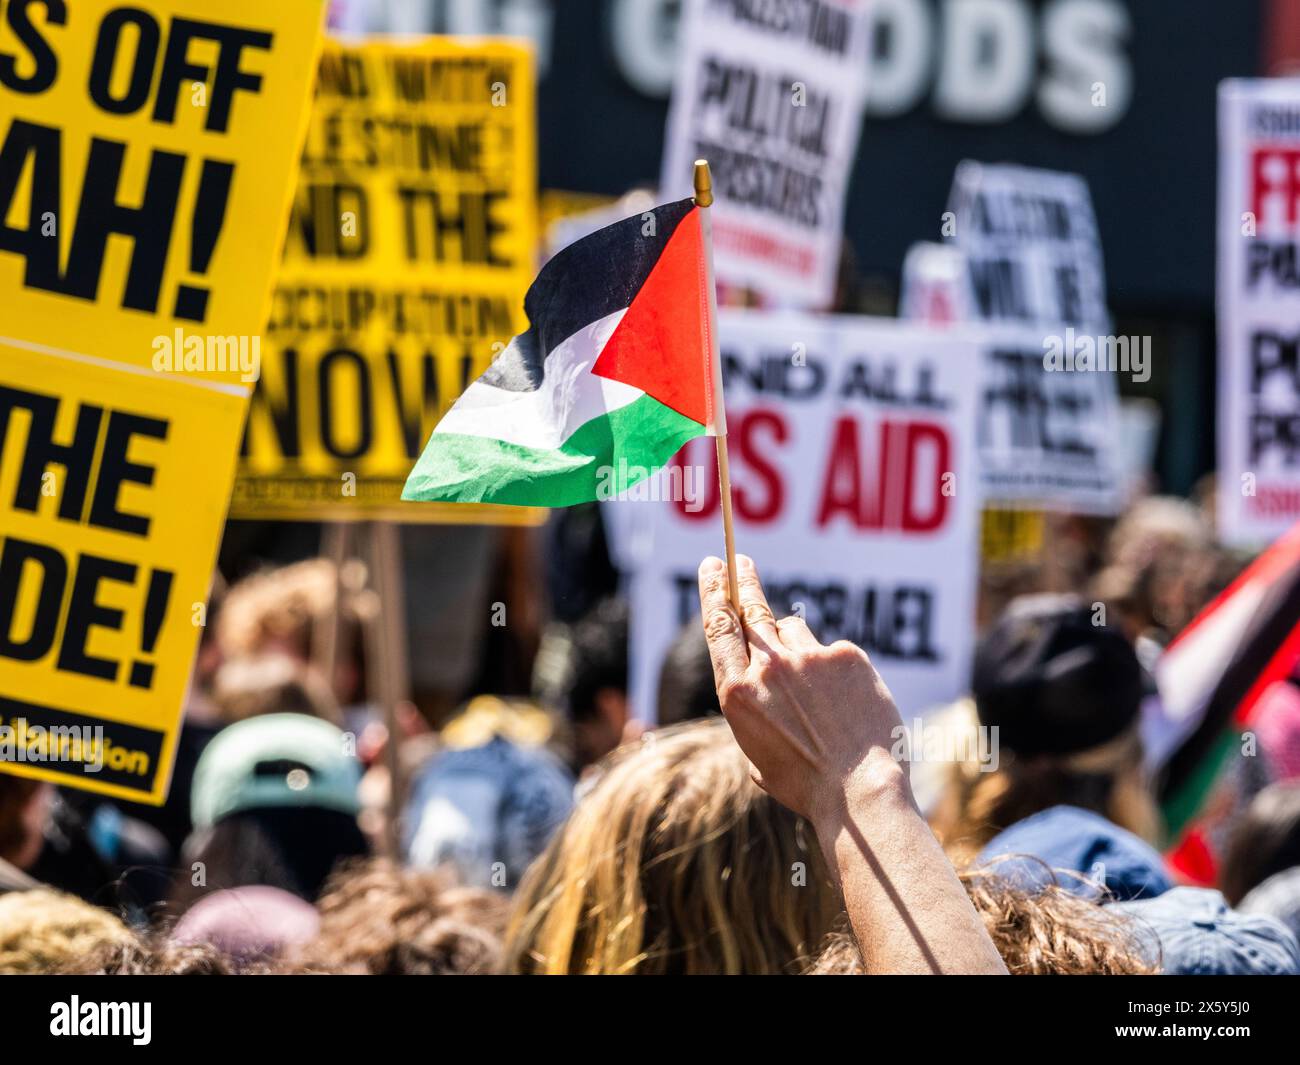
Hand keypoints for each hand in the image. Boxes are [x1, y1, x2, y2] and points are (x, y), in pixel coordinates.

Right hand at [697, 554, 909, 825]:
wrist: (860, 792)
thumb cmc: (807, 785)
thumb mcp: (759, 754)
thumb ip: (756, 710)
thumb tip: (768, 689)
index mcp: (737, 693)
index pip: (719, 626)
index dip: (713, 591)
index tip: (712, 567)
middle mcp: (768, 667)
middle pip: (751, 609)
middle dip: (742, 581)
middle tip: (738, 561)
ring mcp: (809, 657)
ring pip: (797, 632)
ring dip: (801, 652)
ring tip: (821, 697)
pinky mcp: (847, 655)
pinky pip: (836, 652)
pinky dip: (839, 672)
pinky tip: (851, 706)